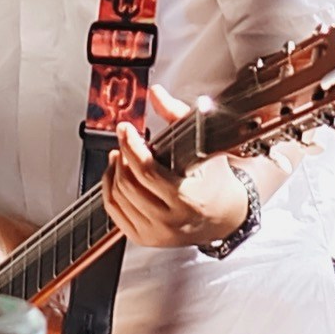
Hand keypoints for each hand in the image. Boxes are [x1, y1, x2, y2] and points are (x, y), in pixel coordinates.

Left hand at [104, 123, 257, 253]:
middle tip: (124, 140)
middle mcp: (170, 221)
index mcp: (188, 200)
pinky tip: (116, 174)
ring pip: (118, 197)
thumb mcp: (204, 145)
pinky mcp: (144, 238)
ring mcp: (156, 233)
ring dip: (114, 171)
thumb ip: (178, 116)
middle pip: (129, 184)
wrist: (225, 215)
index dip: (131, 146)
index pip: (147, 171)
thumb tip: (156, 94)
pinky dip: (109, 190)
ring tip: (120, 155)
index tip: (126, 129)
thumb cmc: (215, 180)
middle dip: (122, 156)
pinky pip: (114, 212)